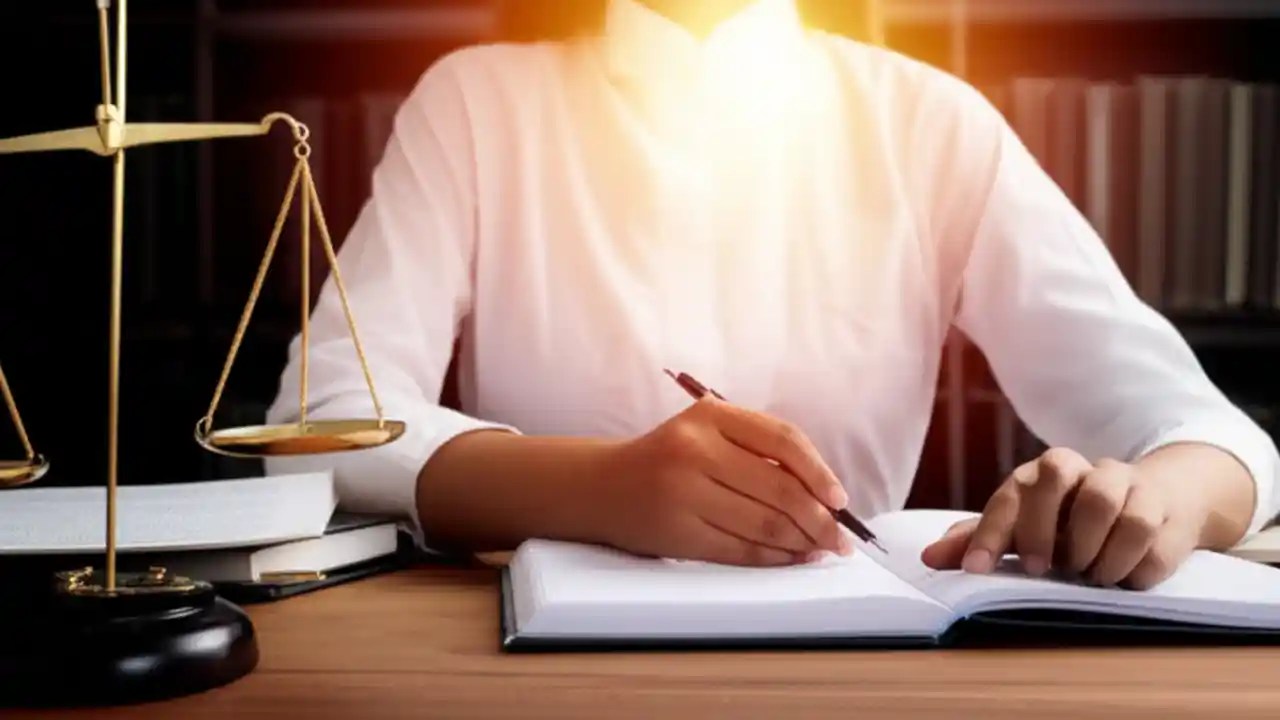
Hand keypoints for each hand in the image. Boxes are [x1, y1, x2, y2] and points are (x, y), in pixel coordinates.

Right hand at [602, 396, 852, 566]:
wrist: (602, 486)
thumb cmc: (668, 458)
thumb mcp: (707, 432)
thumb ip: (757, 449)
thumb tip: (824, 494)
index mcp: (710, 415)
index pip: (783, 440)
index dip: (819, 473)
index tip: (840, 500)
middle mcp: (696, 450)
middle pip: (779, 489)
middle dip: (819, 519)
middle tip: (840, 538)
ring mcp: (684, 492)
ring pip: (764, 524)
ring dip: (801, 542)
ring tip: (820, 549)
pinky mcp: (678, 532)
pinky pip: (740, 550)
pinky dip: (773, 558)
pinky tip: (790, 558)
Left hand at [920, 448, 1203, 589]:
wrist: (1157, 503)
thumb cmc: (1075, 522)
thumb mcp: (1026, 531)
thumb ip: (980, 541)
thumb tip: (928, 557)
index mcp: (1038, 475)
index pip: (1008, 495)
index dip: (989, 532)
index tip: (977, 570)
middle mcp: (1079, 469)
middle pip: (1054, 473)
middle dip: (1041, 527)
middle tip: (1040, 568)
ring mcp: (1124, 481)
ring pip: (1102, 501)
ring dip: (1090, 549)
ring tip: (1087, 574)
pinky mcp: (1161, 504)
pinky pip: (1144, 530)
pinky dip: (1128, 563)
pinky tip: (1121, 577)